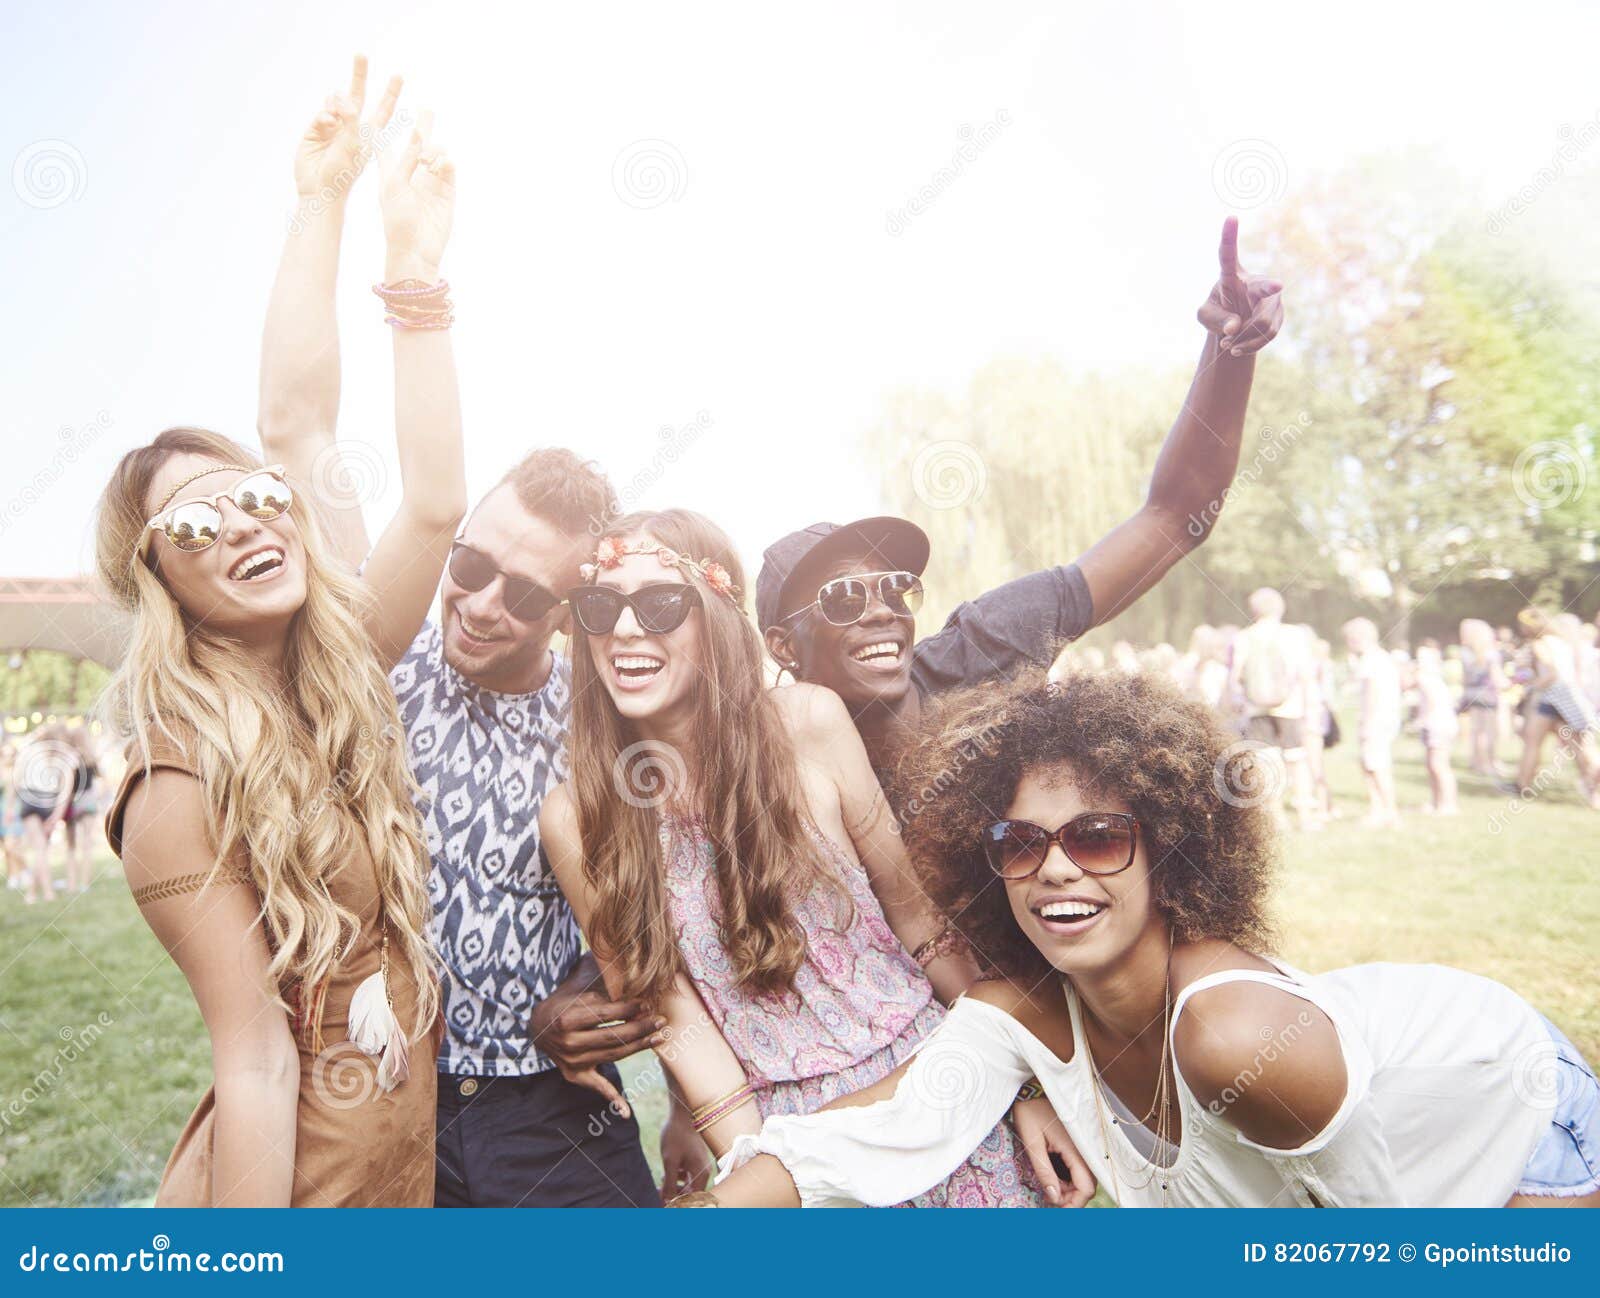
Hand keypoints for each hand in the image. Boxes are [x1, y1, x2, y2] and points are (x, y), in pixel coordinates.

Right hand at [294, 54, 401, 201]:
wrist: (318, 188)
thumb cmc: (342, 174)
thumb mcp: (354, 147)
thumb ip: (351, 120)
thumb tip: (344, 96)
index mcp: (368, 133)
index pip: (383, 109)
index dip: (390, 92)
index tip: (398, 75)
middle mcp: (352, 127)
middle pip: (357, 95)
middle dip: (359, 75)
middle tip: (361, 54)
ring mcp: (333, 126)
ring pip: (336, 101)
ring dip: (337, 101)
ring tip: (336, 114)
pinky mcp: (316, 128)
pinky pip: (322, 112)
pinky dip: (325, 113)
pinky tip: (327, 121)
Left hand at [378, 108, 454, 278]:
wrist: (416, 249)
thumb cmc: (397, 220)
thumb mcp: (394, 185)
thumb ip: (407, 158)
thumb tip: (419, 133)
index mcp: (391, 172)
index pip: (384, 146)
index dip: (380, 129)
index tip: (376, 113)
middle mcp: (412, 174)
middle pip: (418, 145)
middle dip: (423, 127)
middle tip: (427, 109)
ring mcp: (431, 182)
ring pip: (436, 154)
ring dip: (434, 150)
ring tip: (429, 159)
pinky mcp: (448, 192)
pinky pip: (450, 169)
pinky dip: (447, 163)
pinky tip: (443, 164)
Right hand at [529, 979, 665, 1120]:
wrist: (540, 1025)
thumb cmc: (566, 1003)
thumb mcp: (579, 991)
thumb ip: (605, 994)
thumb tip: (636, 998)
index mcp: (567, 1020)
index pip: (604, 1015)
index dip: (628, 1009)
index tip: (647, 1004)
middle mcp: (568, 1044)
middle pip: (612, 1038)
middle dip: (640, 1029)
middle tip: (662, 1021)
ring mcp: (572, 1062)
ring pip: (612, 1056)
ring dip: (638, 1048)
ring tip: (659, 1038)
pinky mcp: (574, 1075)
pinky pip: (596, 1087)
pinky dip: (612, 1099)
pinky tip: (626, 1112)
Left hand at [659, 1104, 715, 1202]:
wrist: (680, 1114)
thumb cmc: (676, 1136)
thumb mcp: (669, 1161)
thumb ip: (669, 1183)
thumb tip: (667, 1202)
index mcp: (701, 1173)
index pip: (694, 1199)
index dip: (680, 1205)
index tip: (665, 1206)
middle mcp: (704, 1171)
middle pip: (691, 1194)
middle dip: (674, 1196)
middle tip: (658, 1195)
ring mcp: (700, 1166)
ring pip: (687, 1186)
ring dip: (674, 1188)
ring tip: (660, 1184)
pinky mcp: (694, 1161)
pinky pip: (687, 1177)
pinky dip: (676, 1179)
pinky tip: (665, 1175)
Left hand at [1012, 1095, 1095, 1206]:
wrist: (1030, 1092)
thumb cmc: (1029, 1114)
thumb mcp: (1032, 1143)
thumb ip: (1044, 1172)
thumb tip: (1054, 1199)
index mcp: (1076, 1147)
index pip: (1086, 1187)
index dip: (1073, 1203)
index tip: (1054, 1206)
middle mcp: (1085, 1148)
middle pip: (1088, 1185)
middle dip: (1070, 1198)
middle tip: (1048, 1197)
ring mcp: (1083, 1146)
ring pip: (1085, 1178)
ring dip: (1069, 1188)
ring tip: (1048, 1186)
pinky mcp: (1079, 1144)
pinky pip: (1080, 1168)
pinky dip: (1069, 1177)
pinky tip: (1053, 1176)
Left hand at [1197, 216, 1282, 357]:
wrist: (1234, 328)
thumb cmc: (1216, 314)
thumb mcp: (1206, 316)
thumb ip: (1215, 319)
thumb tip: (1234, 327)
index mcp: (1231, 276)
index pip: (1227, 255)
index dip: (1228, 237)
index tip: (1230, 217)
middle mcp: (1255, 283)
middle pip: (1263, 287)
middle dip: (1270, 287)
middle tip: (1277, 287)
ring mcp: (1271, 299)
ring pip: (1262, 322)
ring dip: (1243, 339)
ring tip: (1229, 345)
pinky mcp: (1279, 315)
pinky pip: (1267, 335)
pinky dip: (1250, 345)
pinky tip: (1238, 348)